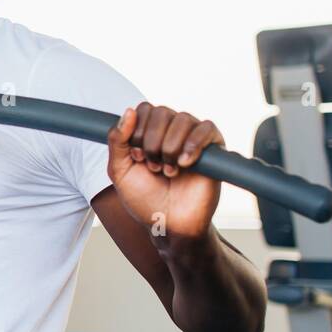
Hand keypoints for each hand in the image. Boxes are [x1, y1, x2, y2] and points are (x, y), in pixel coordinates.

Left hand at [106, 103, 223, 240]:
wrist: (168, 222)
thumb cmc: (144, 198)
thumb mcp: (119, 170)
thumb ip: (117, 140)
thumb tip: (128, 111)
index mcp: (149, 132)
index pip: (144, 109)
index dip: (137, 132)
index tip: (137, 157)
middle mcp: (171, 131)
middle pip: (161, 112)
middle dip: (152, 142)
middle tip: (153, 167)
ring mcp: (193, 138)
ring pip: (182, 118)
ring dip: (170, 148)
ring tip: (168, 171)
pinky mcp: (214, 148)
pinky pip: (207, 128)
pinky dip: (193, 145)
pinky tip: (184, 164)